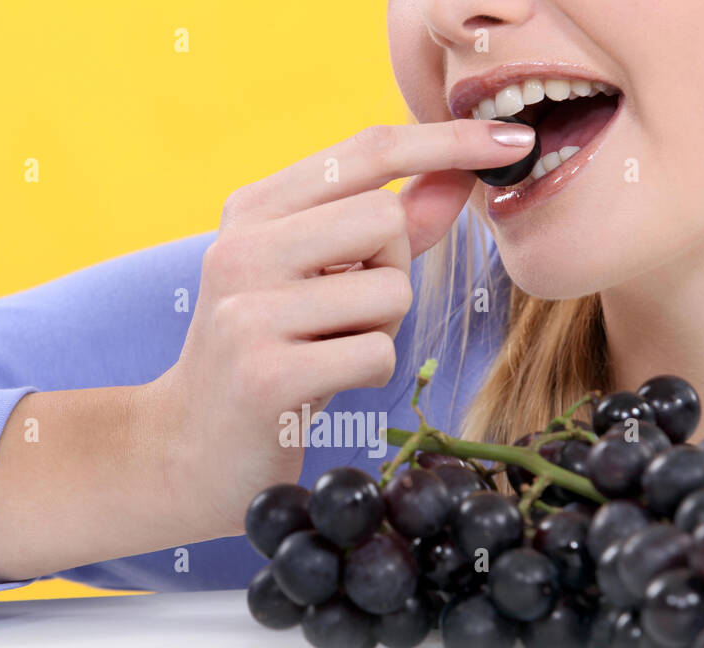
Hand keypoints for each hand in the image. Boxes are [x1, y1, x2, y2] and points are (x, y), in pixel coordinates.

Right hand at [157, 119, 536, 538]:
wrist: (190, 450)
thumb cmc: (267, 356)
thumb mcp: (317, 282)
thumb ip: (387, 229)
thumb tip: (459, 175)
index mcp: (252, 210)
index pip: (366, 151)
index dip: (447, 140)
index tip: (513, 141)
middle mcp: (241, 249)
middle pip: (385, 219)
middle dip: (393, 272)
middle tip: (346, 313)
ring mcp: (248, 312)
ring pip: (389, 293)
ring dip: (379, 332)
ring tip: (324, 352)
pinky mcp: (266, 376)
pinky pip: (375, 355)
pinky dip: (366, 374)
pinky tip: (319, 388)